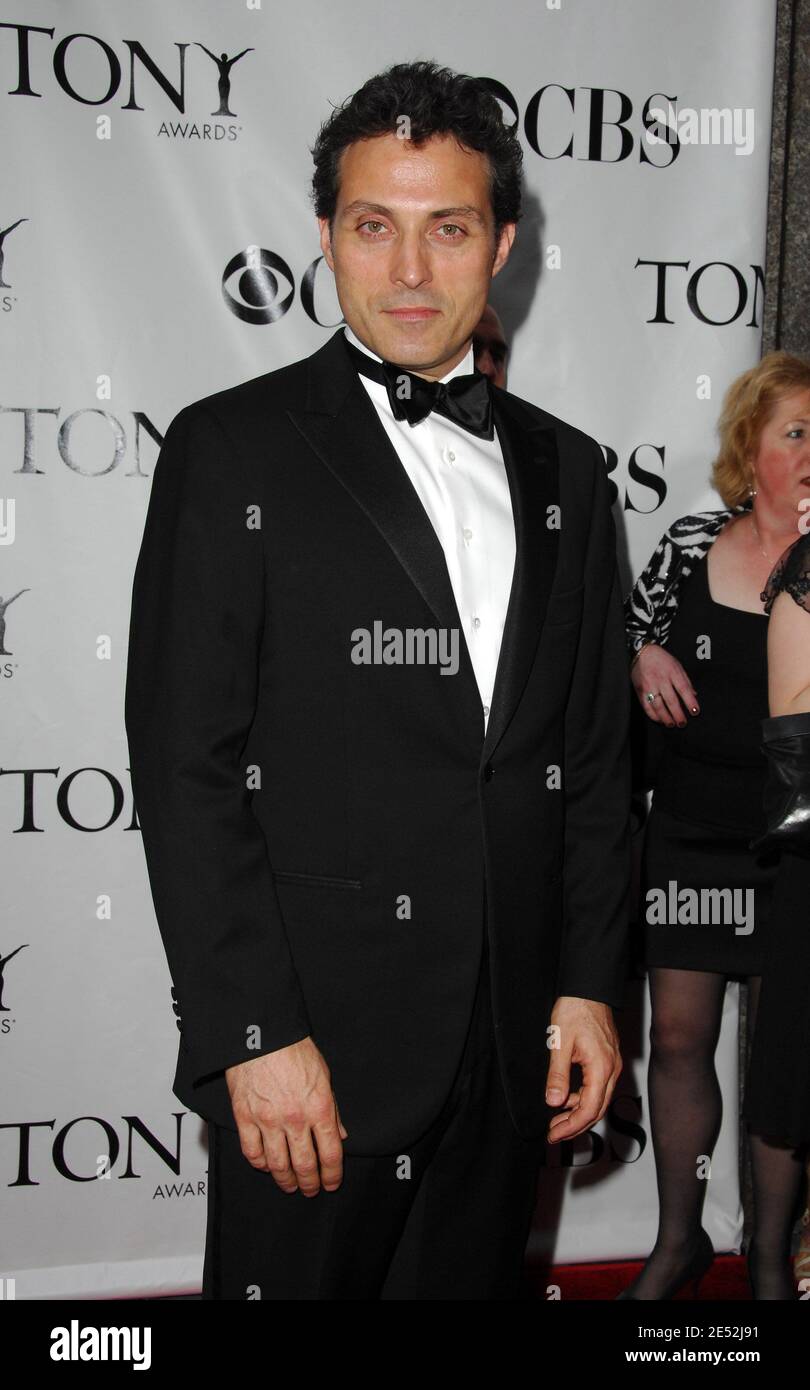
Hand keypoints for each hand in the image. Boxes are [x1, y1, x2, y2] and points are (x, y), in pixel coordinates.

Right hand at [225, 1036, 347, 1194]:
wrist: (262, 1034)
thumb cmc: (294, 1049)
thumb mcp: (324, 1076)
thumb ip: (332, 1109)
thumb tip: (339, 1136)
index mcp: (319, 1107)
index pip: (330, 1154)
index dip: (332, 1175)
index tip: (332, 1183)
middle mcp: (295, 1118)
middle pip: (305, 1165)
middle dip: (310, 1183)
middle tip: (311, 1189)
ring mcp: (268, 1120)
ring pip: (278, 1165)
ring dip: (286, 1180)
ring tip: (290, 1185)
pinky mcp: (245, 1117)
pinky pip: (252, 1152)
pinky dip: (260, 1164)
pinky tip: (266, 1166)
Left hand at [545, 997, 621, 1142]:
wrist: (588, 989)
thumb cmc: (575, 1010)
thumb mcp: (559, 1042)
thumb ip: (557, 1075)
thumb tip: (554, 1102)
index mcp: (601, 1068)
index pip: (589, 1109)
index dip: (571, 1127)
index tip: (554, 1134)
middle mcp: (611, 1069)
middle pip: (597, 1110)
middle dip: (575, 1125)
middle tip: (554, 1133)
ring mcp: (612, 1065)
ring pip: (599, 1100)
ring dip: (578, 1113)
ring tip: (556, 1119)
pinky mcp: (608, 1060)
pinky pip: (599, 1088)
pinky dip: (583, 1098)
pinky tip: (567, 1098)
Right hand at [631, 642, 698, 726]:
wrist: (642, 653)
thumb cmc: (662, 659)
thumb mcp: (677, 665)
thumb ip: (685, 681)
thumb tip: (693, 696)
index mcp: (673, 672)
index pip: (684, 689)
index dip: (690, 702)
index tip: (695, 712)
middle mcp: (661, 680)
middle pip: (671, 700)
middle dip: (678, 714)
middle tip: (682, 723)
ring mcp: (649, 686)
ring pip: (658, 706)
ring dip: (666, 717)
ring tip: (671, 724)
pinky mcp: (640, 691)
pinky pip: (646, 706)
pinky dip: (653, 715)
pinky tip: (659, 719)